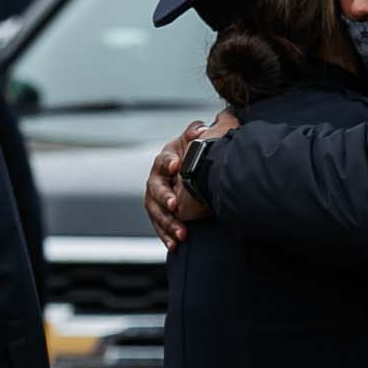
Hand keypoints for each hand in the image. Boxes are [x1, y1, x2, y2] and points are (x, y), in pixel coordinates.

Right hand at [144, 110, 234, 247]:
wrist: (210, 173)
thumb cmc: (206, 154)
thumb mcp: (207, 138)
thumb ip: (207, 130)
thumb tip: (212, 122)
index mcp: (168, 157)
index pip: (163, 160)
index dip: (168, 163)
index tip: (176, 166)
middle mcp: (159, 177)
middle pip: (155, 189)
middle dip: (165, 198)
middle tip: (176, 205)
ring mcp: (159, 197)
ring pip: (156, 211)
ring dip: (167, 223)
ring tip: (182, 233)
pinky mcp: (164, 214)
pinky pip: (161, 226)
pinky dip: (167, 235)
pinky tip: (175, 245)